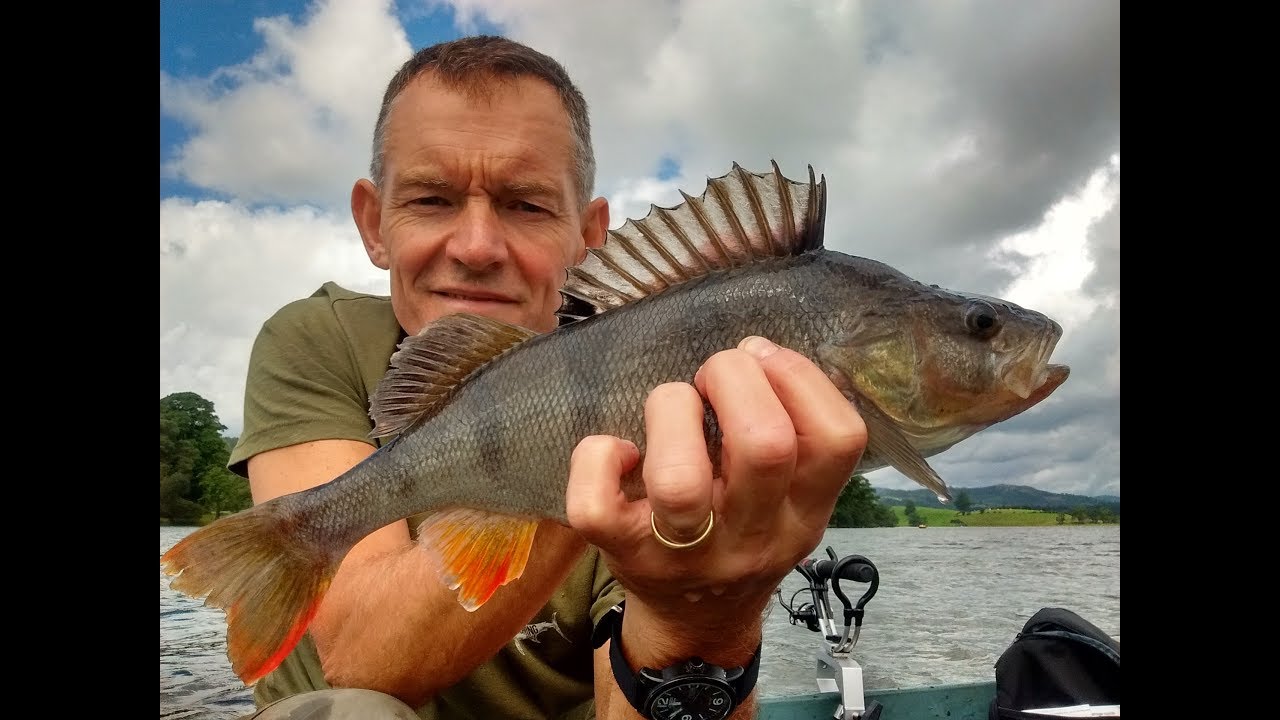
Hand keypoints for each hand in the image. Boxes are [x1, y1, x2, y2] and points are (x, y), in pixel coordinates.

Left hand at [566, 335, 867, 638]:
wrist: (697, 624)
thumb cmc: (743, 535)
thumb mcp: (792, 499)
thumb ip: (792, 433)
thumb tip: (753, 354)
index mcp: (804, 514)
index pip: (839, 439)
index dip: (801, 378)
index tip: (764, 361)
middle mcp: (752, 537)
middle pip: (764, 446)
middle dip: (734, 379)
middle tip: (713, 375)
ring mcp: (684, 552)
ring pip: (678, 480)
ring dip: (670, 411)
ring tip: (671, 406)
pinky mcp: (623, 555)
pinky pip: (597, 505)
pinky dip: (598, 458)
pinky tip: (619, 453)